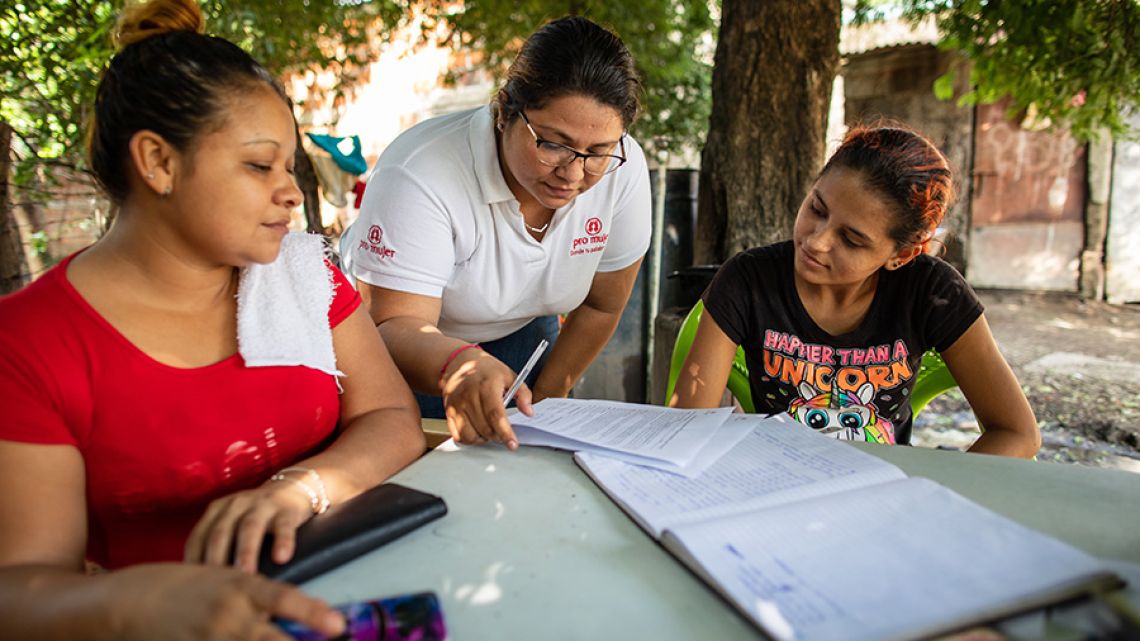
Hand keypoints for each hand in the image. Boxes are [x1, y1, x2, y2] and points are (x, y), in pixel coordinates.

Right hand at [106, 563, 344, 640]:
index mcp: (240, 587)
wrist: (127, 602)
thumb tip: (307, 612)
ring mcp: (209, 640)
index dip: (312, 614)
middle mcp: (228, 616)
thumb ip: (261, 597)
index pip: (283, 600)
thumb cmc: (185, 584)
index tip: (338, 625)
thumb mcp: (226, 578)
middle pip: (271, 640)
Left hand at [184, 479, 314, 572]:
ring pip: (249, 527)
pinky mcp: (286, 510)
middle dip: (216, 558)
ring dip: (246, 551)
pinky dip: (282, 542)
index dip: (193, 560)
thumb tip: (201, 585)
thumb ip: (218, 544)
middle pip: (220, 532)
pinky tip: (281, 558)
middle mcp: (236, 504)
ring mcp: (261, 505)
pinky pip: (284, 526)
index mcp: (217, 510)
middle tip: (215, 585)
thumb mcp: (231, 523)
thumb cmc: (255, 519)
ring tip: (247, 574)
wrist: (291, 490)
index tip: (193, 586)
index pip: (198, 537)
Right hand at [440, 349, 523, 449]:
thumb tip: (529, 412)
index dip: (505, 432)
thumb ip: (522, 393)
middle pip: (484, 428)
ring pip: (470, 435)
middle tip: (503, 432)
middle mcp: (469, 396)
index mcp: (486, 385)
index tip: (512, 443)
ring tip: (490, 430)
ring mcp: (457, 405)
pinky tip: (477, 431)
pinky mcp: (448, 412)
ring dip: (483, 439)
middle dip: (497, 436)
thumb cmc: (485, 370)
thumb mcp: (509, 375)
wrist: (458, 363)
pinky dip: (469, 439)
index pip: (495, 414)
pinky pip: (458, 435)